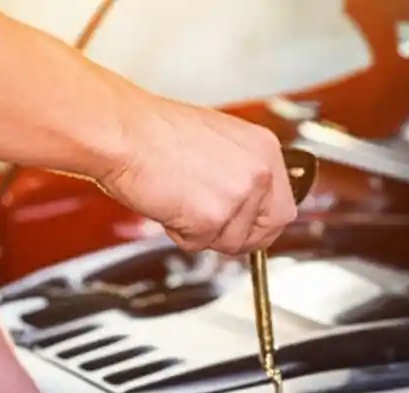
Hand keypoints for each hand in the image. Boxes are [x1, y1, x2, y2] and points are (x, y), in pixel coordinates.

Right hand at [97, 97, 297, 254]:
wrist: (125, 132)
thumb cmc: (156, 131)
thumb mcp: (217, 141)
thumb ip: (240, 171)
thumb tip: (245, 203)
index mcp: (264, 148)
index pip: (283, 205)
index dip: (262, 223)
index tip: (249, 228)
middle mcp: (259, 172)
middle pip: (269, 230)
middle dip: (243, 239)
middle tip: (215, 229)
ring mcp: (238, 196)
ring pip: (231, 242)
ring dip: (203, 233)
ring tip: (179, 200)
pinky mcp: (212, 218)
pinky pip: (200, 244)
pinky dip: (180, 234)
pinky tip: (169, 204)